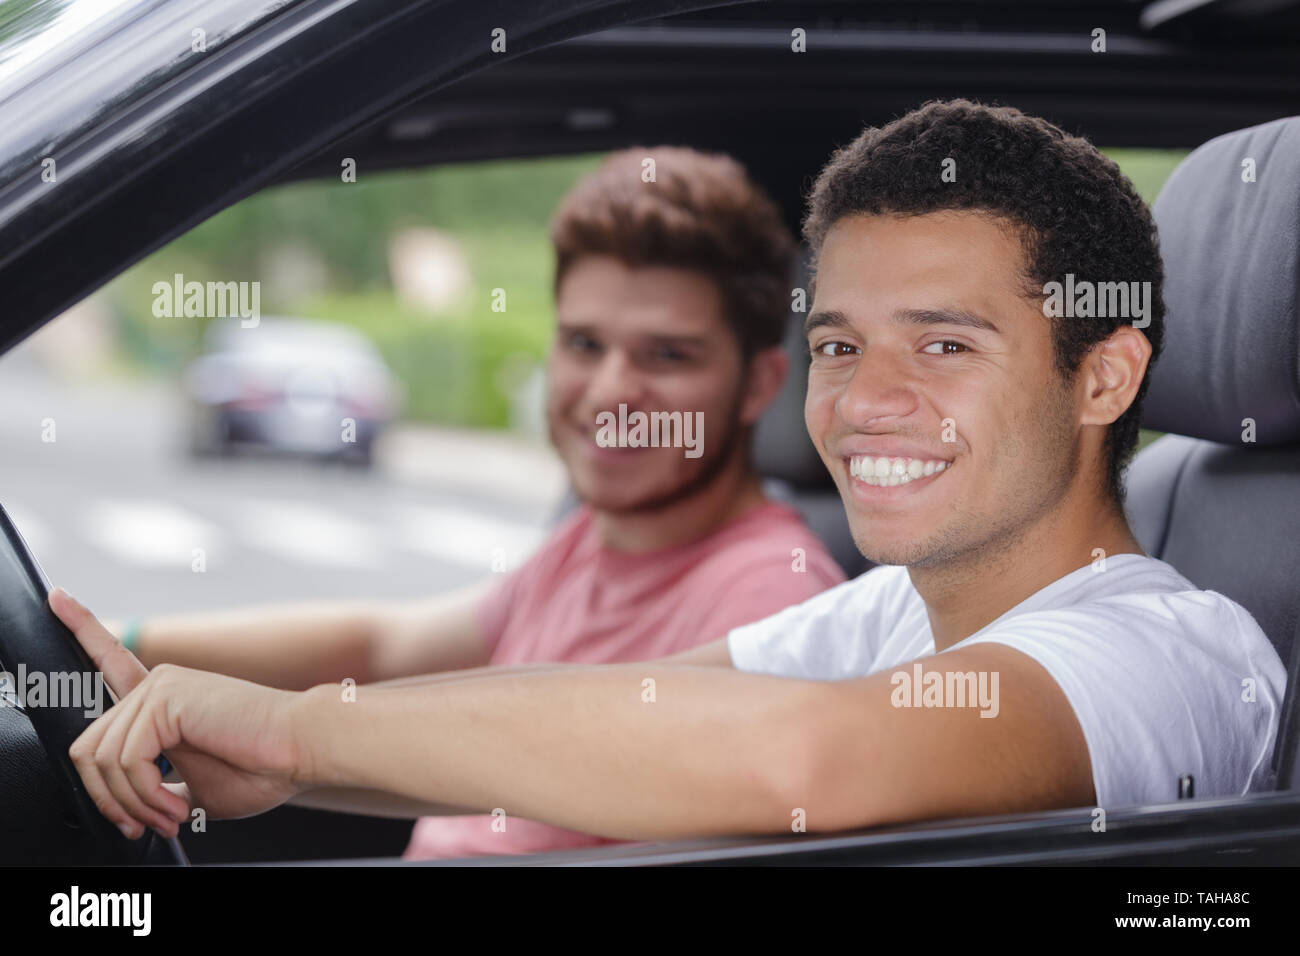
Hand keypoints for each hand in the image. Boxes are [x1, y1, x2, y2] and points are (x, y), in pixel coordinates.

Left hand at [49, 587, 307, 839]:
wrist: (300, 749)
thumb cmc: (262, 767)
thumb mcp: (194, 786)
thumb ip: (158, 785)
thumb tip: (133, 811)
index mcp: (164, 700)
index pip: (111, 660)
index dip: (82, 625)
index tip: (59, 596)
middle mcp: (157, 685)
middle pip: (89, 751)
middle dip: (113, 801)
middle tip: (151, 824)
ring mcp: (159, 686)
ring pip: (103, 762)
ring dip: (134, 806)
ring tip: (173, 818)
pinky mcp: (164, 695)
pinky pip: (126, 760)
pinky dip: (145, 795)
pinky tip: (176, 805)